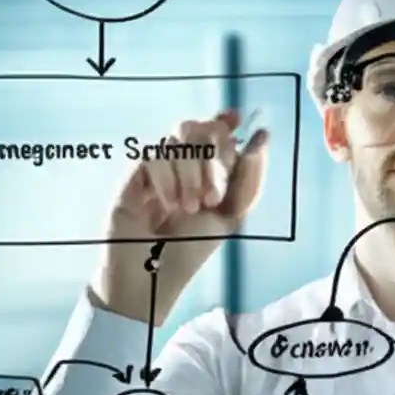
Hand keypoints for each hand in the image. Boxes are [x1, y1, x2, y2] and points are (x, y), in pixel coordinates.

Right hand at [91, 109, 268, 323]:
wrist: (153, 276)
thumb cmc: (191, 249)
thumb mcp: (230, 215)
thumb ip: (247, 178)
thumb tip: (261, 136)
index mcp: (207, 171)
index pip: (215, 131)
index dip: (224, 120)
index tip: (235, 119)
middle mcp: (182, 165)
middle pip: (198, 126)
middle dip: (215, 152)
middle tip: (214, 194)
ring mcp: (157, 168)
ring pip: (178, 136)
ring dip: (192, 171)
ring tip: (191, 206)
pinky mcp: (132, 175)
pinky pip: (153, 154)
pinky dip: (168, 178)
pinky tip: (169, 205)